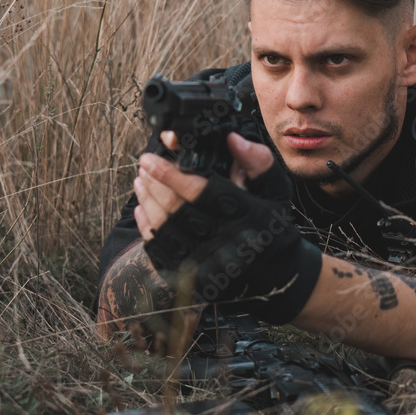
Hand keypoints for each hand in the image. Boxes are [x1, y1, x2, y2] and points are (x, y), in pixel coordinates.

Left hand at [141, 132, 322, 323]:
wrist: (273, 274)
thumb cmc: (270, 225)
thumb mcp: (275, 190)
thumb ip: (257, 161)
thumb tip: (232, 138)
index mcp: (244, 216)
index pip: (200, 192)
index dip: (171, 174)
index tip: (151, 157)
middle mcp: (223, 241)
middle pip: (177, 209)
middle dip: (154, 184)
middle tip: (144, 165)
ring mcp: (206, 262)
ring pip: (165, 228)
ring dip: (147, 201)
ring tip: (141, 181)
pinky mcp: (192, 276)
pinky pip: (160, 250)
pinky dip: (147, 227)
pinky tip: (142, 207)